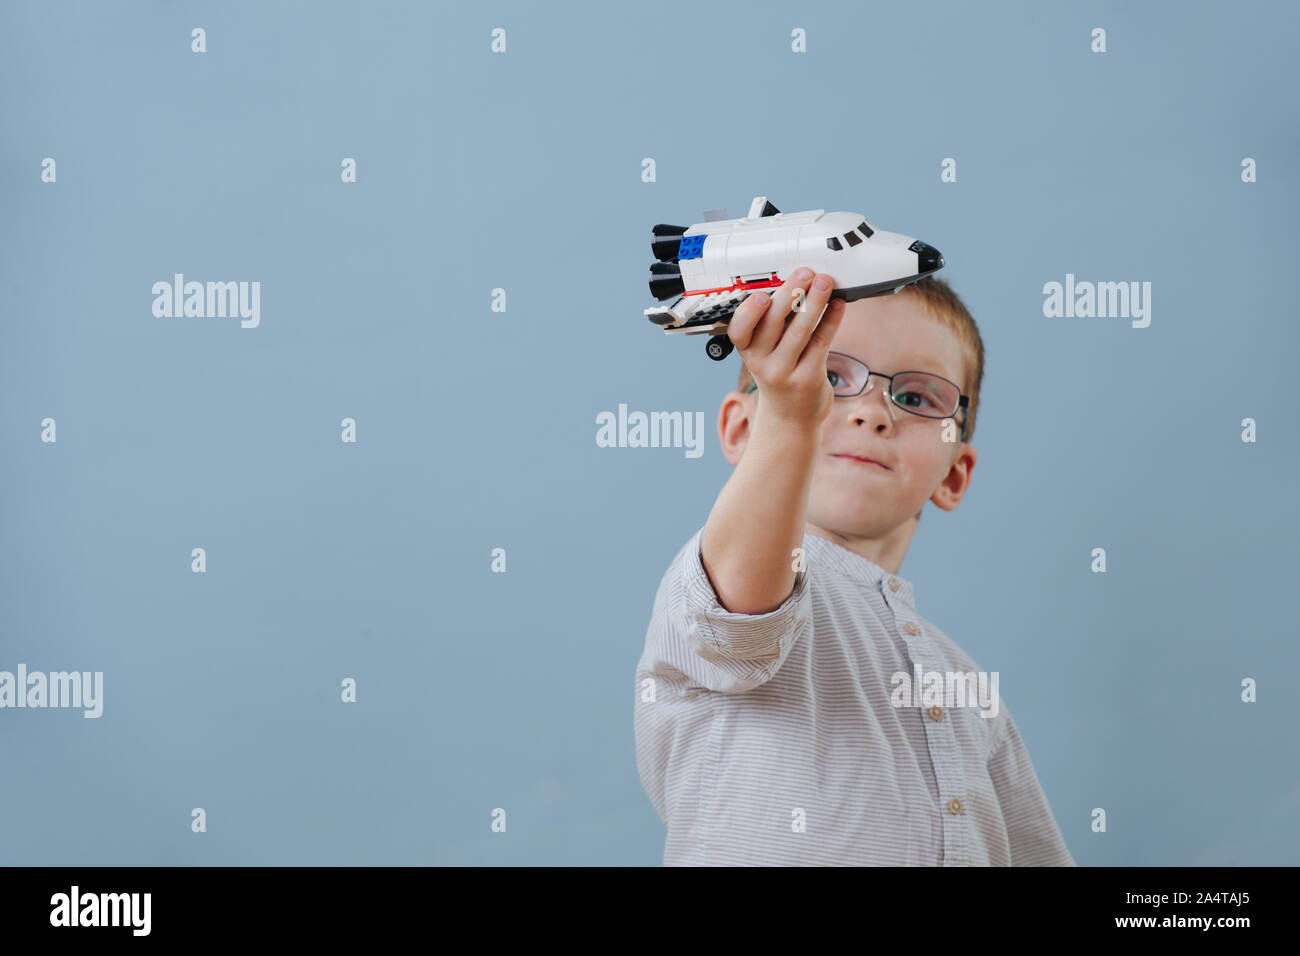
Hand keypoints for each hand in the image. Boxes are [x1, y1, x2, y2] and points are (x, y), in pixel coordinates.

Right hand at [727, 268, 844, 426]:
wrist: (790, 416)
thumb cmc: (779, 373)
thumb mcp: (765, 352)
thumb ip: (773, 324)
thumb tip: (798, 284)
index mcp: (747, 350)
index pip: (739, 330)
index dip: (748, 313)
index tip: (760, 295)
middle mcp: (762, 363)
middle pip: (773, 323)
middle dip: (790, 294)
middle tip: (804, 273)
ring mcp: (785, 372)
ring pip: (800, 331)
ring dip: (815, 302)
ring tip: (824, 282)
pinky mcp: (809, 378)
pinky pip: (821, 343)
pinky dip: (831, 320)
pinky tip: (838, 304)